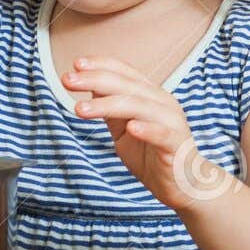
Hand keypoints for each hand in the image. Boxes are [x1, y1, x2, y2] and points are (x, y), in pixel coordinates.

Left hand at [62, 55, 237, 212]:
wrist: (181, 186)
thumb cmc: (152, 156)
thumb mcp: (123, 130)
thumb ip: (111, 111)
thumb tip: (91, 86)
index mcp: (151, 96)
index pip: (125, 72)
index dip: (101, 65)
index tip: (75, 64)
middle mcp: (163, 103)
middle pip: (128, 85)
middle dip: (96, 80)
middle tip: (68, 80)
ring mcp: (172, 123)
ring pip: (140, 106)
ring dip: (108, 105)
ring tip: (81, 109)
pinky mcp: (177, 145)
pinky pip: (163, 134)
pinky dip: (148, 129)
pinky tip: (131, 127)